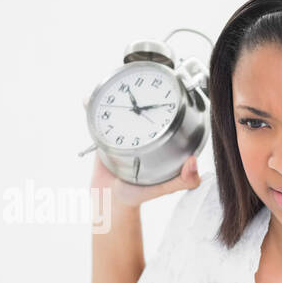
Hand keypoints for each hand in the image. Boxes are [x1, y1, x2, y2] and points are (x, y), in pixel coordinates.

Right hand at [84, 96, 200, 209]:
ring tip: (109, 86)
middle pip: (140, 102)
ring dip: (113, 93)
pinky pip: (98, 116)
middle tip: (132, 81)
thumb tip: (193, 162)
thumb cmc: (138, 194)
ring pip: (118, 105)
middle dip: (137, 89)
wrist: (109, 201)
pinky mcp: (104, 133)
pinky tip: (88, 100)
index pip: (167, 114)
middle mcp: (142, 131)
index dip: (167, 98)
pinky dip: (92, 105)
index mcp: (161, 140)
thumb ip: (182, 181)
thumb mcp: (164, 188)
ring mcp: (122, 130)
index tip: (164, 87)